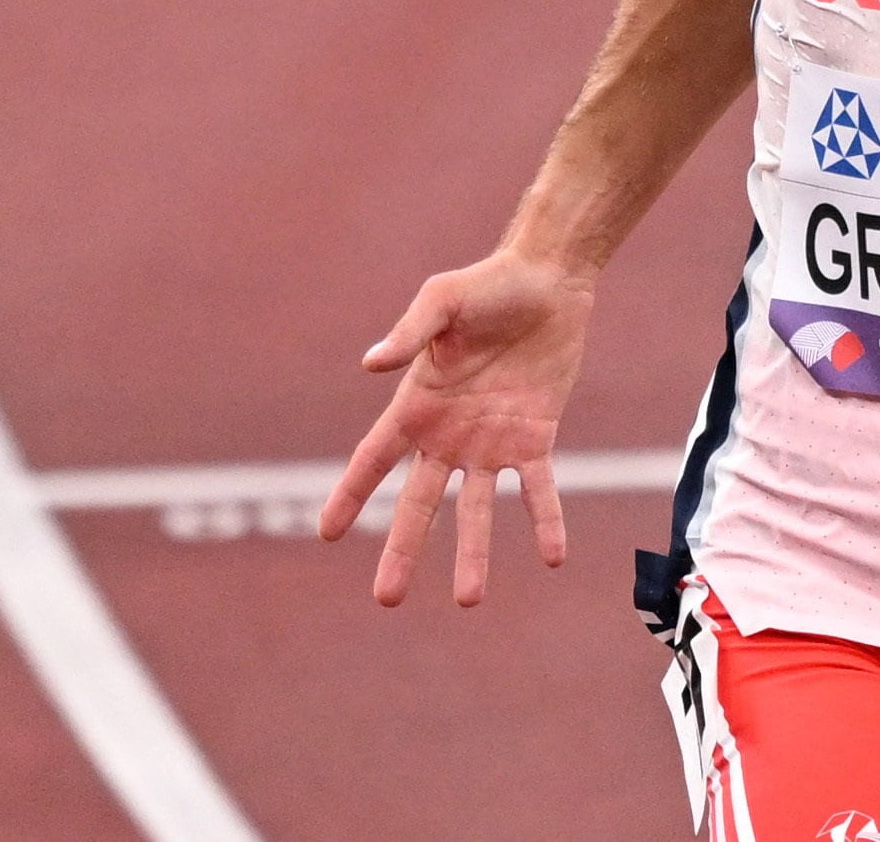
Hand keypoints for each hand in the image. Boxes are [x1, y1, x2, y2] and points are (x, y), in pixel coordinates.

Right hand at [318, 251, 592, 605]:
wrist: (548, 280)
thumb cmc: (487, 284)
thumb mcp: (442, 301)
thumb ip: (410, 333)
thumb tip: (371, 365)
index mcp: (417, 405)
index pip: (374, 459)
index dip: (350, 494)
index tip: (325, 533)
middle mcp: (448, 434)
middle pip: (420, 503)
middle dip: (403, 549)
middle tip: (386, 599)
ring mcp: (491, 442)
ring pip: (477, 510)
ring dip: (474, 552)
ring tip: (469, 600)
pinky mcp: (535, 437)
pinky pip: (539, 489)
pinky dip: (546, 521)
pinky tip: (554, 557)